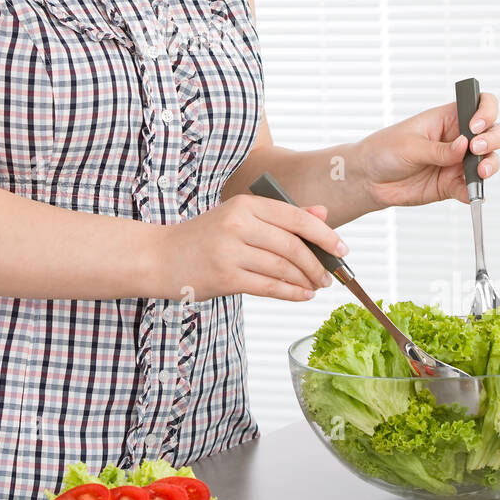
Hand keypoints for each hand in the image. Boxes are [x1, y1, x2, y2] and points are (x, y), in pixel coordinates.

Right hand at [153, 194, 348, 303]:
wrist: (158, 257)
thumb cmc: (202, 237)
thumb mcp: (240, 217)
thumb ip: (281, 215)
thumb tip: (322, 213)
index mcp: (245, 204)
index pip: (296, 217)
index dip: (324, 234)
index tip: (341, 249)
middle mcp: (238, 224)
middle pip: (292, 245)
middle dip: (317, 264)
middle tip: (329, 276)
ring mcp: (230, 252)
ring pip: (282, 268)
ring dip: (305, 281)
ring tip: (316, 286)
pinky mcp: (224, 278)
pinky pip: (269, 287)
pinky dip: (291, 293)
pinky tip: (301, 295)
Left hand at [356, 91, 499, 208]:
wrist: (369, 179)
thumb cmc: (385, 150)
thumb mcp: (410, 145)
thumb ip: (438, 149)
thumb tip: (464, 147)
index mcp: (448, 118)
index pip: (481, 104)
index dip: (487, 111)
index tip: (475, 125)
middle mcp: (459, 138)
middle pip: (494, 132)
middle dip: (494, 139)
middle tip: (477, 149)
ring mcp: (458, 162)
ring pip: (489, 161)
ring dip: (490, 166)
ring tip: (479, 173)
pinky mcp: (453, 184)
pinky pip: (472, 189)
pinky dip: (476, 192)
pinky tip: (472, 194)